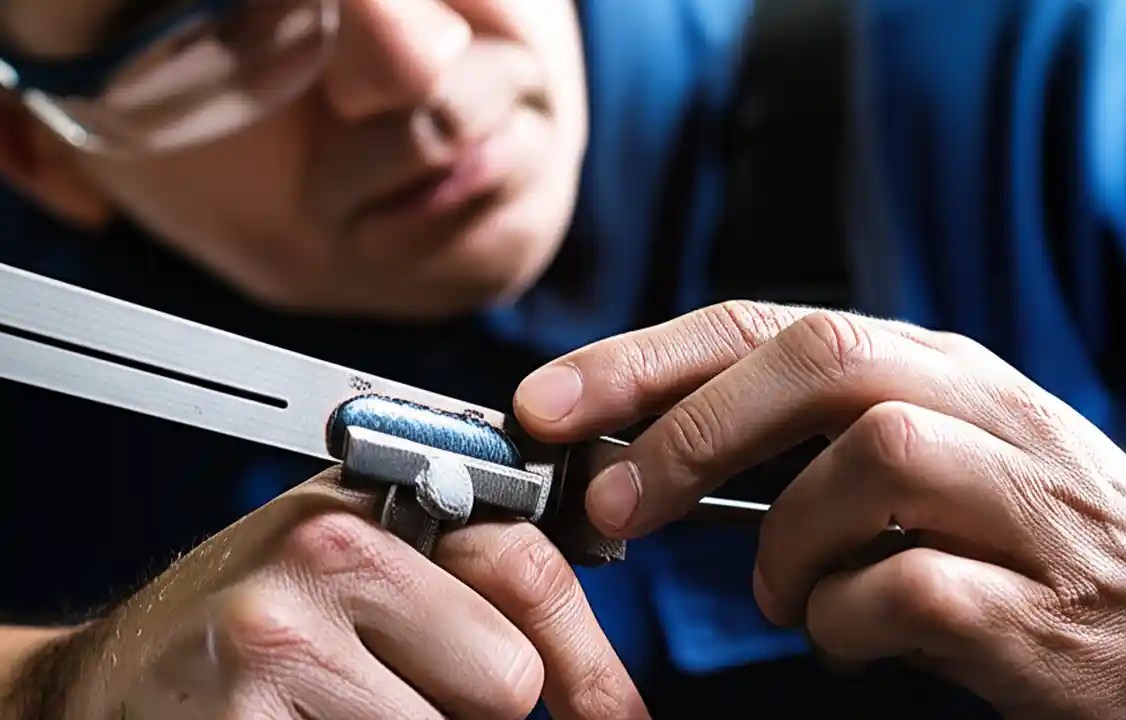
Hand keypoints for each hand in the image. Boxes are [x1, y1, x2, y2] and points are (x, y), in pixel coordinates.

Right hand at [53, 468, 647, 719]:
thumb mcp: (361, 559)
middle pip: (507, 679)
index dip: (589, 661)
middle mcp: (327, 553)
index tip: (613, 716)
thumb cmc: (259, 620)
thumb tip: (586, 654)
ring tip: (346, 709)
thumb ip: (464, 570)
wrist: (118, 683)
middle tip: (401, 689)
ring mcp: (280, 642)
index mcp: (373, 497)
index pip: (528, 569)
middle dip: (476, 707)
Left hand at [513, 301, 1125, 718]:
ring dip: (786, 541)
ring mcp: (1018, 498)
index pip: (769, 327)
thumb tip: (640, 446)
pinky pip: (911, 586)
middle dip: (689, 430)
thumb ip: (808, 436)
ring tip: (782, 594)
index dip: (646, 358)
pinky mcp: (1039, 602)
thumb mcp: (922, 452)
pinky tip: (844, 635)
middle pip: (819, 362)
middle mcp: (977, 406)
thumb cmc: (1023, 536)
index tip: (547, 404)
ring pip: (873, 459)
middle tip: (611, 506)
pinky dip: (844, 618)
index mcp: (931, 364)